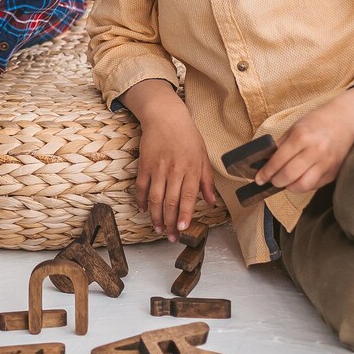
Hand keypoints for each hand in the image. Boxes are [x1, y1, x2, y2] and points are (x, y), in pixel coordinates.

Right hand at [124, 80, 217, 237]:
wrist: (165, 116)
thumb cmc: (187, 135)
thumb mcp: (203, 155)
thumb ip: (206, 180)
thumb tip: (212, 201)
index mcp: (191, 168)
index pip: (188, 197)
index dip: (184, 214)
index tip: (182, 229)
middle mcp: (175, 170)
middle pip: (171, 201)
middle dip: (170, 222)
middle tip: (170, 237)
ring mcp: (158, 168)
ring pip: (155, 197)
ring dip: (156, 216)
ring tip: (157, 229)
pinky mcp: (144, 164)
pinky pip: (141, 186)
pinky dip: (141, 200)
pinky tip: (144, 210)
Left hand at [261, 83, 353, 194]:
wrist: (345, 121)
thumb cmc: (317, 122)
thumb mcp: (295, 127)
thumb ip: (280, 144)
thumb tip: (265, 161)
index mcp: (301, 137)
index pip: (278, 160)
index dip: (266, 172)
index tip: (259, 178)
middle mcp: (314, 151)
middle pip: (289, 175)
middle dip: (276, 181)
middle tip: (271, 180)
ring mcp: (326, 163)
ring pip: (303, 185)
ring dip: (290, 187)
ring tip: (285, 182)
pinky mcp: (334, 172)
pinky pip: (315, 185)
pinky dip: (304, 186)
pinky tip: (299, 180)